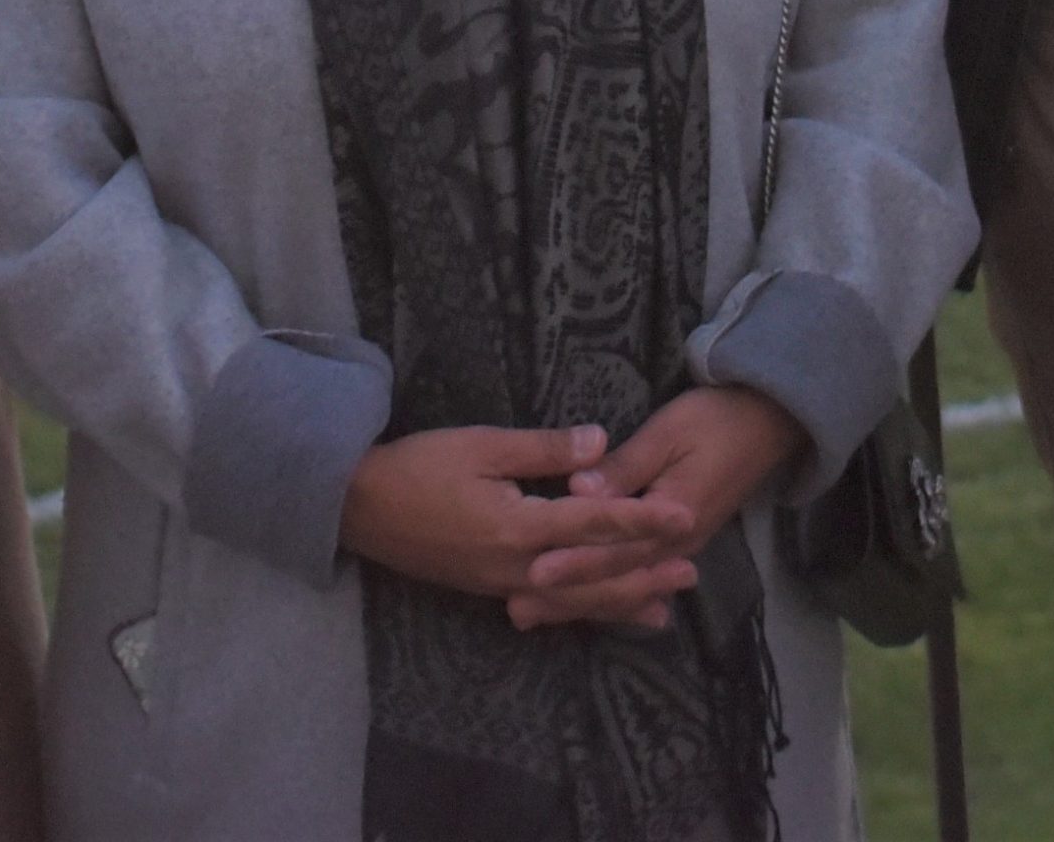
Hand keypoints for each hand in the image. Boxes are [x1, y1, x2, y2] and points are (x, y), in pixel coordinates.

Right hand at [339, 424, 699, 629]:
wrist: (360, 507)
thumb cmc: (420, 466)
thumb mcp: (482, 445)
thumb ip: (544, 449)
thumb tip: (600, 443)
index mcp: (517, 527)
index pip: (593, 524)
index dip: (642, 520)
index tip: (684, 517)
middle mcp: (516, 567)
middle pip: (592, 576)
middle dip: (644, 572)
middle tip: (693, 570)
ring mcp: (502, 584)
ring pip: (574, 599)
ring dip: (621, 600)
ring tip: (666, 604)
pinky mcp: (491, 587)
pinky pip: (551, 604)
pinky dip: (584, 608)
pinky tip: (604, 611)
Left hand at [514, 387, 808, 632]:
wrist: (766, 424)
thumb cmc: (715, 420)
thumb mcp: (669, 431)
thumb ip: (626, 466)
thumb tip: (578, 488)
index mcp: (672, 518)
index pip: (616, 549)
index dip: (575, 561)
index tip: (535, 572)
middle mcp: (675, 546)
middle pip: (614, 578)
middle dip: (566, 596)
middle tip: (517, 610)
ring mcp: (678, 549)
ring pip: (622, 585)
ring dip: (579, 602)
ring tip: (532, 615)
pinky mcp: (677, 544)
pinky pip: (635, 577)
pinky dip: (606, 596)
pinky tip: (581, 610)